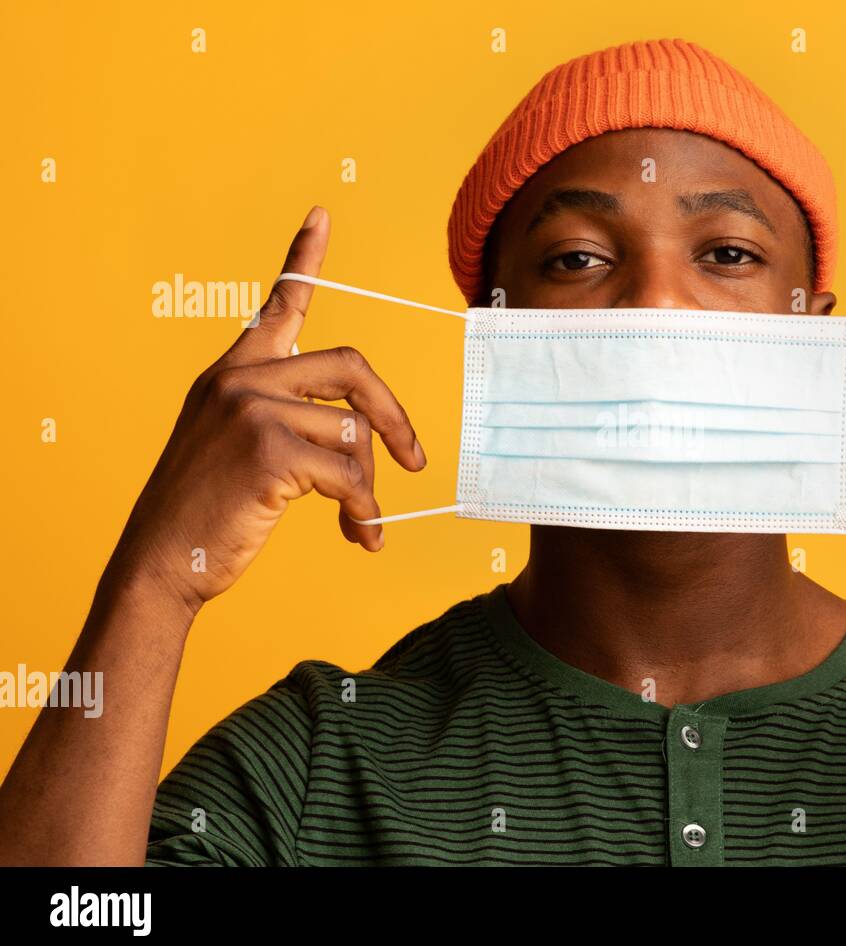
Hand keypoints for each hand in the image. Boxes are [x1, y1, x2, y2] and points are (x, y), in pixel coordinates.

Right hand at [106, 206, 425, 613]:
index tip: (322, 215)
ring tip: (355, 521)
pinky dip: (364, 512)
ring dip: (367, 487)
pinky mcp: (270, 450)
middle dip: (392, 416)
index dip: (304, 259)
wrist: (162, 562)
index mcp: (233, 372)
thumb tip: (364, 436)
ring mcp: (253, 410)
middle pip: (351, 369)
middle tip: (414, 459)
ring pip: (354, 435)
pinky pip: (350, 477)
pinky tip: (358, 536)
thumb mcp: (235, 447)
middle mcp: (242, 379)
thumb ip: (284, 419)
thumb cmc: (205, 512)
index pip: (278, 305)